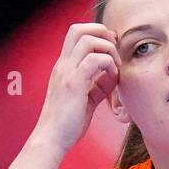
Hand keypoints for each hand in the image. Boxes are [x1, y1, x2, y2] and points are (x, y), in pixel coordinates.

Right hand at [32, 22, 121, 154]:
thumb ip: (97, 84)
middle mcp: (63, 65)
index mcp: (64, 66)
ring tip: (116, 67)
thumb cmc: (68, 123)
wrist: (52, 139)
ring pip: (88, 40)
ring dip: (108, 49)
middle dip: (102, 33)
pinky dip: (108, 64)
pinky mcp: (74, 83)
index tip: (112, 49)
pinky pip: (94, 60)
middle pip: (79, 29)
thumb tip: (112, 75)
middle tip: (116, 49)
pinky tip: (113, 78)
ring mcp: (67, 72)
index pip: (76, 34)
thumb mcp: (85, 98)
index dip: (97, 34)